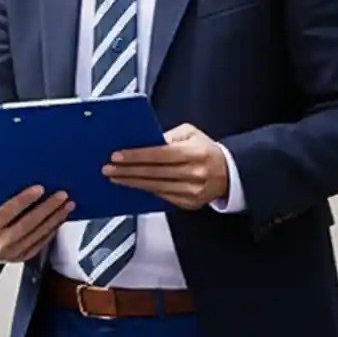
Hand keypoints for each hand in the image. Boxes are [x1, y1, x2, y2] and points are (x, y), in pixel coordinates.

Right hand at [0, 185, 73, 262]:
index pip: (7, 212)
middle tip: (62, 195)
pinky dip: (52, 230)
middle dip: (47, 208)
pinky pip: (41, 243)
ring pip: (38, 234)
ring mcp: (13, 253)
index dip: (24, 200)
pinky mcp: (23, 258)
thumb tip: (18, 181)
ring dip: (55, 219)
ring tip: (68, 205)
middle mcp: (1, 243)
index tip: (40, 188)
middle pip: (28, 224)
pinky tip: (60, 219)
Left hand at [104, 123, 228, 209]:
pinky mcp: (190, 203)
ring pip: (155, 187)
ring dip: (132, 182)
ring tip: (115, 177)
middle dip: (127, 170)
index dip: (135, 156)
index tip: (117, 156)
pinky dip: (146, 190)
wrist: (229, 172)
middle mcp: (194, 173)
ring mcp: (193, 191)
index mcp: (194, 153)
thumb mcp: (190, 133)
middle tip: (108, 168)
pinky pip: (162, 197)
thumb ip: (167, 136)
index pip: (158, 155)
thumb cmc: (206, 150)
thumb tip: (144, 141)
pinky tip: (133, 185)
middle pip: (153, 173)